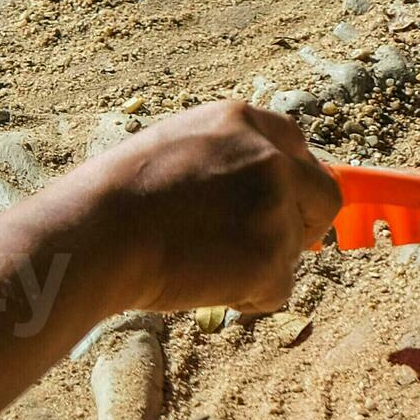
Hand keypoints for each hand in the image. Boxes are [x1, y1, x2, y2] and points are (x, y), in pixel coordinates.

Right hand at [80, 101, 340, 313]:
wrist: (95, 234)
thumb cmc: (113, 200)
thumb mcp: (173, 149)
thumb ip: (222, 159)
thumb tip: (249, 190)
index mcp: (240, 122)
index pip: (296, 146)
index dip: (293, 181)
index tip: (287, 203)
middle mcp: (269, 158)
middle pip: (324, 196)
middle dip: (305, 225)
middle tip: (266, 248)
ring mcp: (274, 206)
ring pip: (293, 250)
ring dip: (258, 266)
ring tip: (199, 265)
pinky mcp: (270, 256)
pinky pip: (277, 289)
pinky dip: (248, 298)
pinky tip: (203, 285)